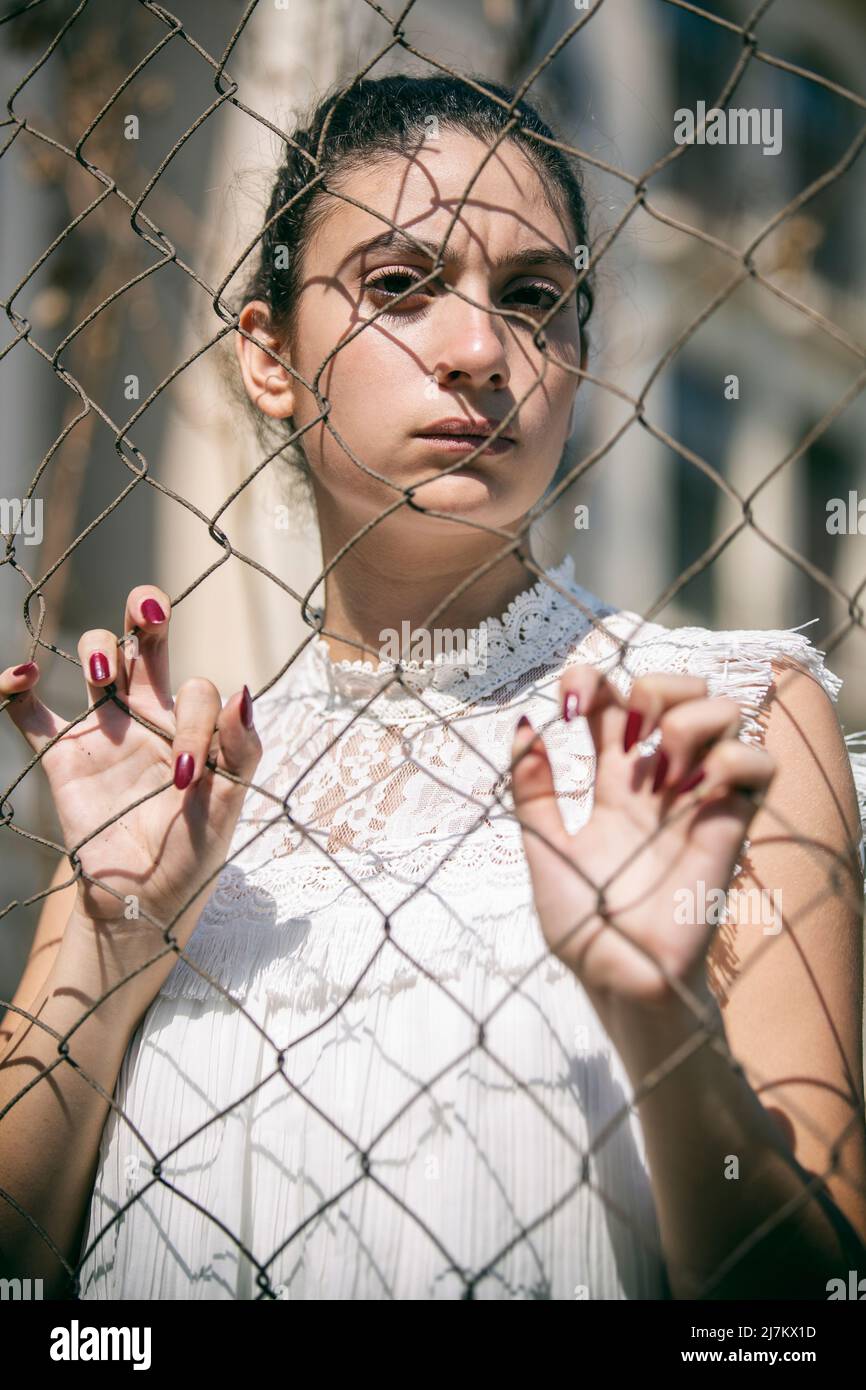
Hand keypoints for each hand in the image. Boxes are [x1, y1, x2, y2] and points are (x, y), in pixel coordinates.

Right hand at [1, 586, 261, 1008]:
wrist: (142, 904)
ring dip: (96, 647)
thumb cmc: (193, 857)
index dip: (192, 719)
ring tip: (98, 668)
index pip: (196, 689)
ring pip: (96, 660)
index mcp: (194, 726)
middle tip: (148, 608)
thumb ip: (239, 753)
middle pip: (146, 643)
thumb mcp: (225, 809)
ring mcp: (104, 731)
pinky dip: (13, 688)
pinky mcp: (61, 756)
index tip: (184, 775)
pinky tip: (19, 676)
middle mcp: (149, 717)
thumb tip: (245, 693)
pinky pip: (29, 713)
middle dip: (147, 614)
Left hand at [510, 664, 774, 1007]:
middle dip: (652, 686)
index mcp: (613, 786)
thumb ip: (531, 793)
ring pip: (723, 711)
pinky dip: (731, 757)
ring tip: (665, 770)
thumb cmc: (583, 929)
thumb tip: (522, 728)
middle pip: (674, 691)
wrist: (621, 981)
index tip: (567, 701)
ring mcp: (698, 799)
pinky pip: (758, 762)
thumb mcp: (544, 852)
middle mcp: (659, 783)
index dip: (594, 682)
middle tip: (629, 727)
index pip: (614, 703)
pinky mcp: (732, 823)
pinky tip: (697, 788)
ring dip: (689, 721)